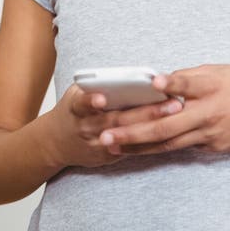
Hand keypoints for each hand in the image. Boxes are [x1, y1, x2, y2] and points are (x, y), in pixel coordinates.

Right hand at [44, 84, 184, 168]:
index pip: (82, 103)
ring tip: (173, 113)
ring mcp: (96, 145)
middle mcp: (85, 128)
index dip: (91, 101)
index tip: (104, 98)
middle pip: (116, 120)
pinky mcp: (107, 157)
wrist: (56, 143)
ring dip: (153, 124)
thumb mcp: (76, 94)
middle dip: (145, 111)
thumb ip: (96, 85)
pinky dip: (149, 139)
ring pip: (127, 136)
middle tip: (171, 102)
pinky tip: (169, 131)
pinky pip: (130, 149)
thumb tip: (129, 74)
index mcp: (76, 108)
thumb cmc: (74, 110)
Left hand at [97, 64, 229, 156]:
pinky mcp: (214, 147)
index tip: (152, 82)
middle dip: (134, 131)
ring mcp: (211, 133)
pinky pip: (183, 147)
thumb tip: (161, 82)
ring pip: (169, 143)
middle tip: (106, 134)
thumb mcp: (221, 70)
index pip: (188, 84)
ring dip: (138, 146)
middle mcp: (210, 112)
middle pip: (167, 124)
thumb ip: (191, 77)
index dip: (170, 84)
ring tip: (112, 146)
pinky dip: (160, 148)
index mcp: (212, 86)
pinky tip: (137, 150)